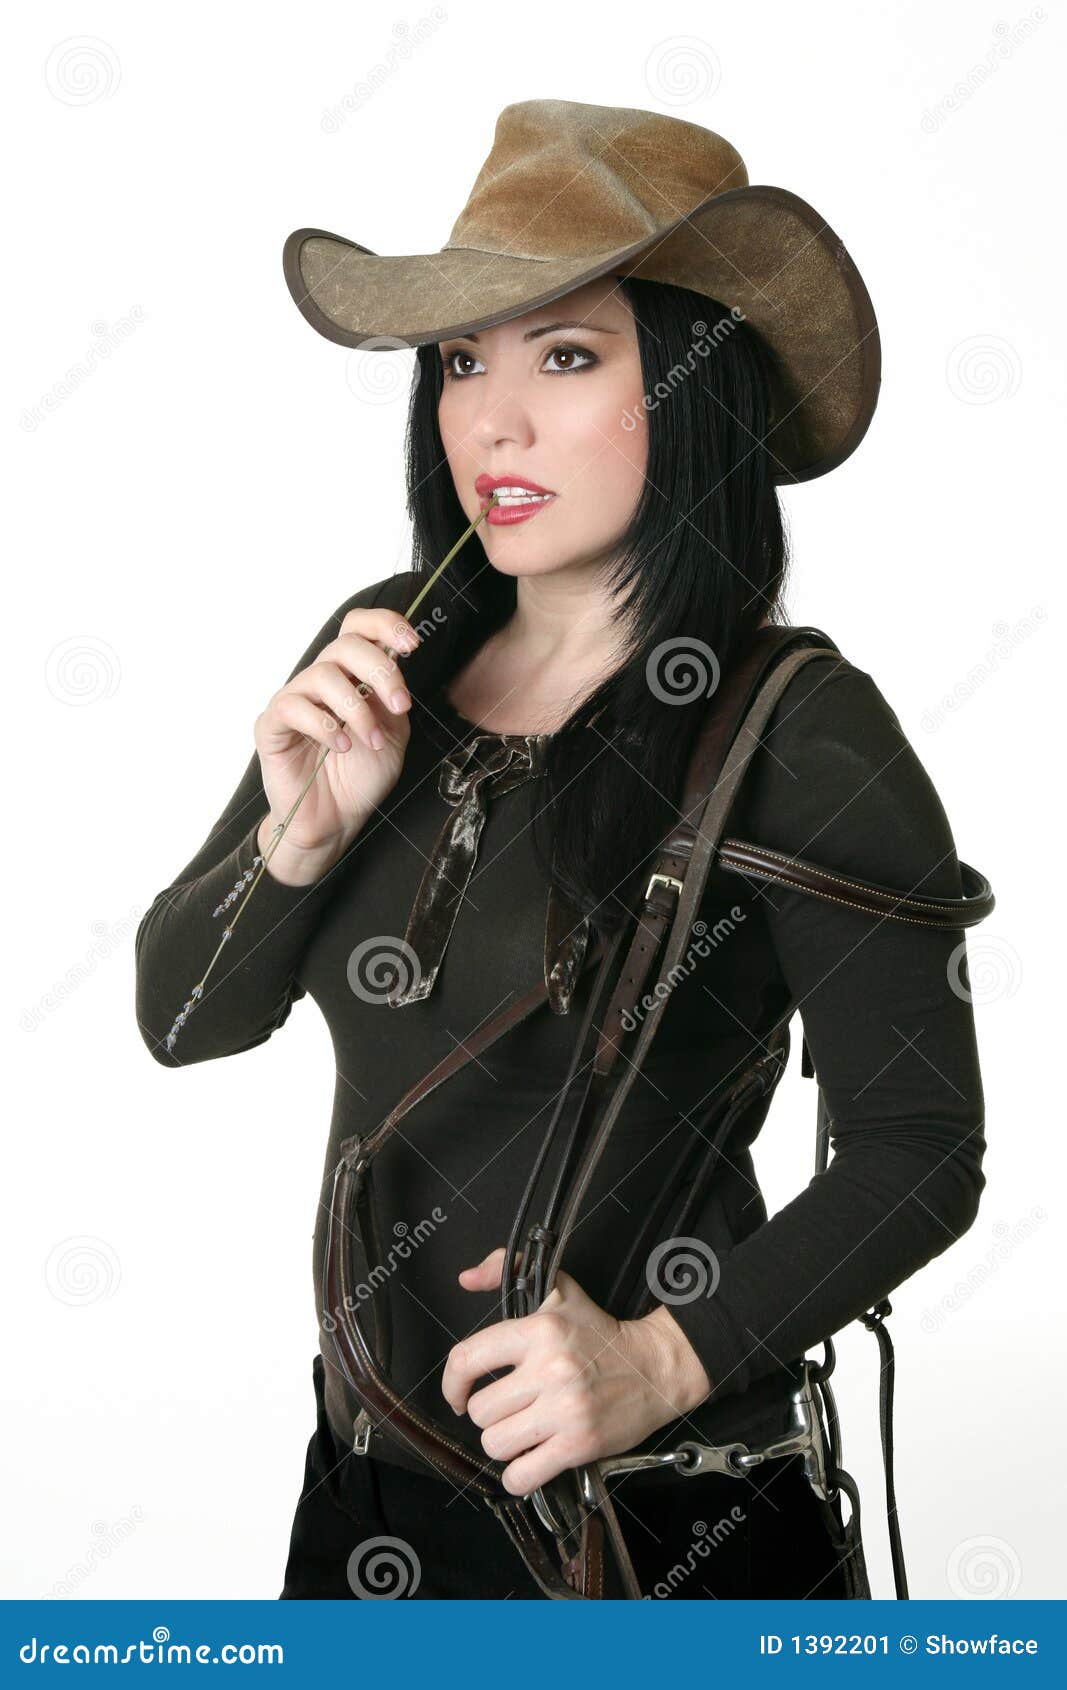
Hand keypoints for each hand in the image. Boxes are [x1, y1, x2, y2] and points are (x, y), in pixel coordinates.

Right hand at [253, 606, 420, 854]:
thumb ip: (392, 699)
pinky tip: (341, 746)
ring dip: (356, 708)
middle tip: (400, 704)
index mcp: (351, 676)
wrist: (335, 821)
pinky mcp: (271, 725)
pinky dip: (324, 725)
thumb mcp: (393, 734)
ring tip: (370, 741)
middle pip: (345, 644)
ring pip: (322, 675)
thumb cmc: (360, 777)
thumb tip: (395, 666)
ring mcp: (294, 700)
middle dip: (380, 669)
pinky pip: (293, 707)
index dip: (385, 625)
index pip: (358, 628)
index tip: (412, 644)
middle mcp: (320, 681)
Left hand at [441, 1246, 711, 1495]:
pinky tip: (530, 1461)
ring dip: (503, 1444)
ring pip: (495, 1443)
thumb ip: (508, 1270)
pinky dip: (518, 1476)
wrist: (655, 1367)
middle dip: (489, 1415)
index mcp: (538, 1330)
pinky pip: (522, 1476)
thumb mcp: (558, 1291)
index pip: (468, 1358)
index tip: (458, 1395)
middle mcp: (549, 1369)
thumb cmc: (600, 1334)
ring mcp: (564, 1410)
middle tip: (509, 1410)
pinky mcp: (579, 1444)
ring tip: (522, 1433)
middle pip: (481, 1410)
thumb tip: (466, 1279)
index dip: (452, 1383)